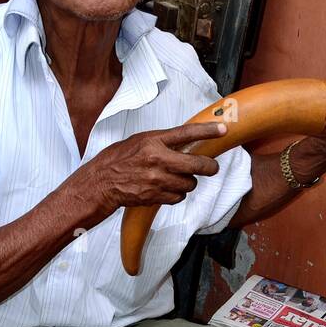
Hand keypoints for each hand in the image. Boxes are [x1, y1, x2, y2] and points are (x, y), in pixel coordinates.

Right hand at [74, 120, 227, 212]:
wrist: (102, 182)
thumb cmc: (119, 159)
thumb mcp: (140, 142)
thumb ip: (162, 142)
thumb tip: (186, 142)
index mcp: (153, 141)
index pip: (186, 133)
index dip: (208, 131)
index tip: (223, 130)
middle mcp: (158, 160)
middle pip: (198, 164)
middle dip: (209, 167)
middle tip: (211, 167)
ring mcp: (158, 180)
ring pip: (190, 183)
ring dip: (189, 182)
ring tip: (178, 178)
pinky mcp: (156, 196)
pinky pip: (179, 196)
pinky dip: (177, 194)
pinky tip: (167, 188)